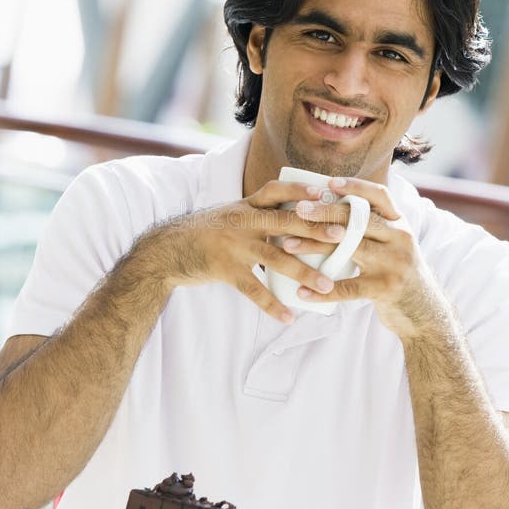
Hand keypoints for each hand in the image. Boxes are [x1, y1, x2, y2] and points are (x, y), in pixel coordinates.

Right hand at [161, 180, 349, 322]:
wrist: (166, 250)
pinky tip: (288, 317)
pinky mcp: (225, 270)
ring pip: (275, 258)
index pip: (276, 190)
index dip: (300, 190)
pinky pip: (253, 289)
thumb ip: (258, 214)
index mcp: (246, 205)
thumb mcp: (230, 214)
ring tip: (327, 285)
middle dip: (315, 229)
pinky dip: (272, 305)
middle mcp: (242, 221)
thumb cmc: (205, 232)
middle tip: (343, 236)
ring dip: (304, 272)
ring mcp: (234, 245)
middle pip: (285, 222)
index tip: (324, 193)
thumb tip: (294, 220)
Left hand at [281, 177, 448, 339]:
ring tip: (287, 245)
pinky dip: (322, 291)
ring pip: (349, 248)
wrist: (423, 311)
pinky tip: (302, 291)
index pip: (379, 196)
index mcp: (400, 223)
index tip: (328, 183)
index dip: (355, 187)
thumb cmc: (397, 271)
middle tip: (298, 210)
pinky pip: (348, 288)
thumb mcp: (393, 243)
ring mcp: (394, 263)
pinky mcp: (385, 289)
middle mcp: (400, 238)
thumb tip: (330, 205)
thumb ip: (372, 227)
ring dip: (314, 246)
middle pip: (359, 219)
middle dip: (325, 212)